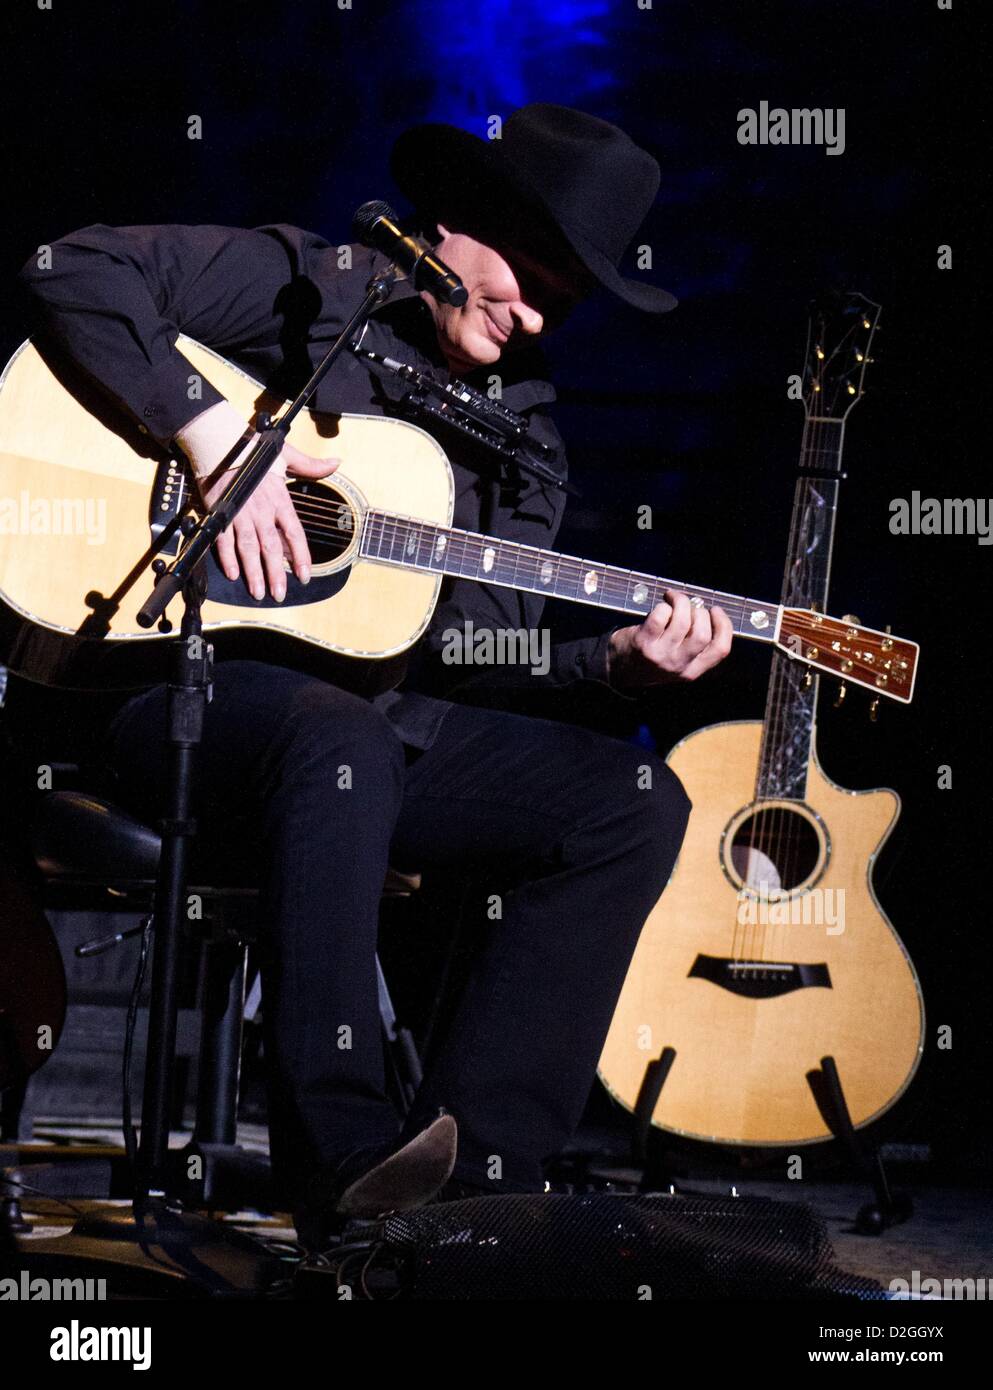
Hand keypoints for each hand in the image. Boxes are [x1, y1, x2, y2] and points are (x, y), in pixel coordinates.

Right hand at [175, 402, 338, 601]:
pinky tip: (233, 574)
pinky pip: (224, 539)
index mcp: (280, 499)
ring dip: (253, 572)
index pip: (294, 533)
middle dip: (275, 573)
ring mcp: (240, 513)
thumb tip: (336, 462)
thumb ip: (312, 466)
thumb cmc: (255, 449)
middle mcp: (262, 510)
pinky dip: (227, 557)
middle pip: (271, 547)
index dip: (300, 557)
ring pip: (248, 548)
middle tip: (279, 594)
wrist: (221, 442)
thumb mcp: (287, 454)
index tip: (304, 576)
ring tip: (258, 592)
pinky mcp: (220, 513)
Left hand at [607, 590, 732, 688]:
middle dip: (700, 612)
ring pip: (683, 622)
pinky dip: (663, 606)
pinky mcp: (644, 642)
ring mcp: (660, 654)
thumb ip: (694, 645)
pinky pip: (661, 616)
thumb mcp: (677, 662)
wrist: (617, 669)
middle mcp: (678, 665)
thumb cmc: (651, 658)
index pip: (720, 650)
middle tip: (690, 606)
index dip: (724, 626)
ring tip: (674, 598)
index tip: (715, 611)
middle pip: (703, 634)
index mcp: (692, 671)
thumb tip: (706, 611)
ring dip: (681, 603)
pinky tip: (661, 605)